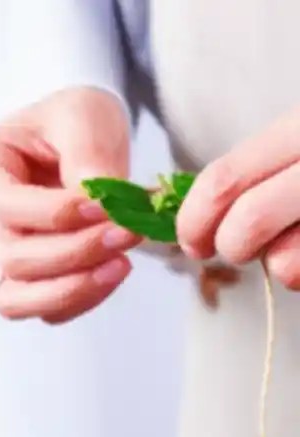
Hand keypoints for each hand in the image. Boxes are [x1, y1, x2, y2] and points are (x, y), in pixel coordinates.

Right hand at [0, 87, 139, 322]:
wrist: (77, 139)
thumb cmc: (71, 120)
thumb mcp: (83, 114)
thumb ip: (88, 155)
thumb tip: (99, 209)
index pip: (3, 205)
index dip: (56, 215)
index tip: (107, 207)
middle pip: (11, 257)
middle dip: (74, 253)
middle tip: (129, 232)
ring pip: (16, 297)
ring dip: (73, 288)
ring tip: (121, 264)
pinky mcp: (21, 278)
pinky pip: (41, 309)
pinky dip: (79, 299)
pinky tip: (113, 270)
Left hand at [177, 108, 299, 287]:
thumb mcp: (295, 142)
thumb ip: (252, 172)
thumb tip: (188, 216)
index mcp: (296, 130)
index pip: (221, 181)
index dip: (193, 221)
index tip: (191, 241)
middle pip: (247, 222)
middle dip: (229, 247)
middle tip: (235, 248)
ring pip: (283, 263)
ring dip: (277, 266)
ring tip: (290, 246)